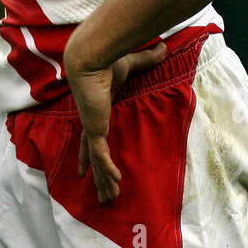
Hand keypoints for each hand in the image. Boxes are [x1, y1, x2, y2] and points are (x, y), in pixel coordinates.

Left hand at [66, 41, 166, 203]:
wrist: (91, 57)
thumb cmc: (106, 59)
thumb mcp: (130, 64)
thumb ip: (146, 59)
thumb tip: (163, 47)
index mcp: (96, 112)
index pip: (91, 139)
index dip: (88, 156)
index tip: (84, 170)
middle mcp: (92, 123)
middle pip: (93, 157)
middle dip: (97, 178)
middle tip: (100, 196)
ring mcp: (92, 127)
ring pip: (97, 161)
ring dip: (103, 180)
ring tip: (108, 199)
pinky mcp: (95, 128)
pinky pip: (102, 155)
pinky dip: (107, 170)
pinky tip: (114, 183)